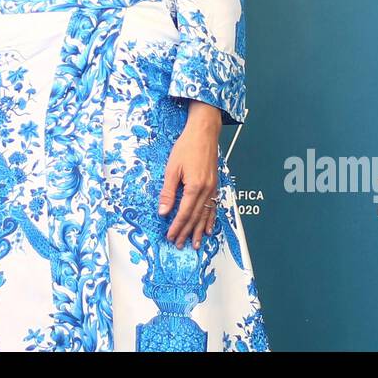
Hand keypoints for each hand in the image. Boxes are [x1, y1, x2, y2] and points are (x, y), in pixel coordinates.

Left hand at [157, 101, 222, 249]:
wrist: (204, 133)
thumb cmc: (186, 147)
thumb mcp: (172, 169)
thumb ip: (168, 192)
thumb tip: (163, 211)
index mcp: (194, 187)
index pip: (184, 213)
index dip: (177, 226)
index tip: (170, 236)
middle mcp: (206, 191)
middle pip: (195, 217)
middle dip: (186, 232)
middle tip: (179, 245)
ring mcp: (212, 189)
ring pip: (205, 215)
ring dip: (199, 231)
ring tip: (195, 244)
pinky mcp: (215, 185)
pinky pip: (213, 207)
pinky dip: (210, 220)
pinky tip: (207, 229)